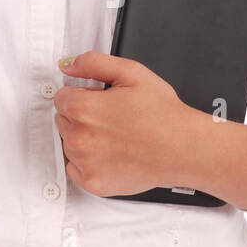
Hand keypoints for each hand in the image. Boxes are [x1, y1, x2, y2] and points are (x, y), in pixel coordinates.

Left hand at [53, 50, 193, 195]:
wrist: (184, 148)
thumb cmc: (162, 114)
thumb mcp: (131, 73)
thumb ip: (93, 63)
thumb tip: (67, 64)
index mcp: (83, 108)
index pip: (62, 97)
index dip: (84, 95)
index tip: (102, 102)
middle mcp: (78, 138)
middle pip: (63, 121)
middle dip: (82, 117)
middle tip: (112, 119)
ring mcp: (84, 163)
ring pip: (69, 144)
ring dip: (84, 139)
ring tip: (115, 137)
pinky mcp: (92, 183)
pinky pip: (75, 169)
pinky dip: (87, 163)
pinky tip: (111, 155)